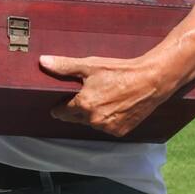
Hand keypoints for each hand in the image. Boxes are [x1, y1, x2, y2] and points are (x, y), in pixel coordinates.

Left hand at [39, 53, 167, 136]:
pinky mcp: (121, 131)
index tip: (60, 104)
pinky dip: (108, 120)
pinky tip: (114, 106)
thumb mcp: (90, 65)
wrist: (151, 80)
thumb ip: (65, 66)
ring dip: (93, 115)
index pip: (61, 112)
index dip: (60, 107)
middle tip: (87, 96)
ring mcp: (108, 127)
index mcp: (83, 104)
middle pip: (76, 118)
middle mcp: (94, 119)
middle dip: (77, 109)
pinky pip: (107, 127)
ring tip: (103, 99)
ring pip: (92, 123)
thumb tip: (43, 62)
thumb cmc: (121, 71)